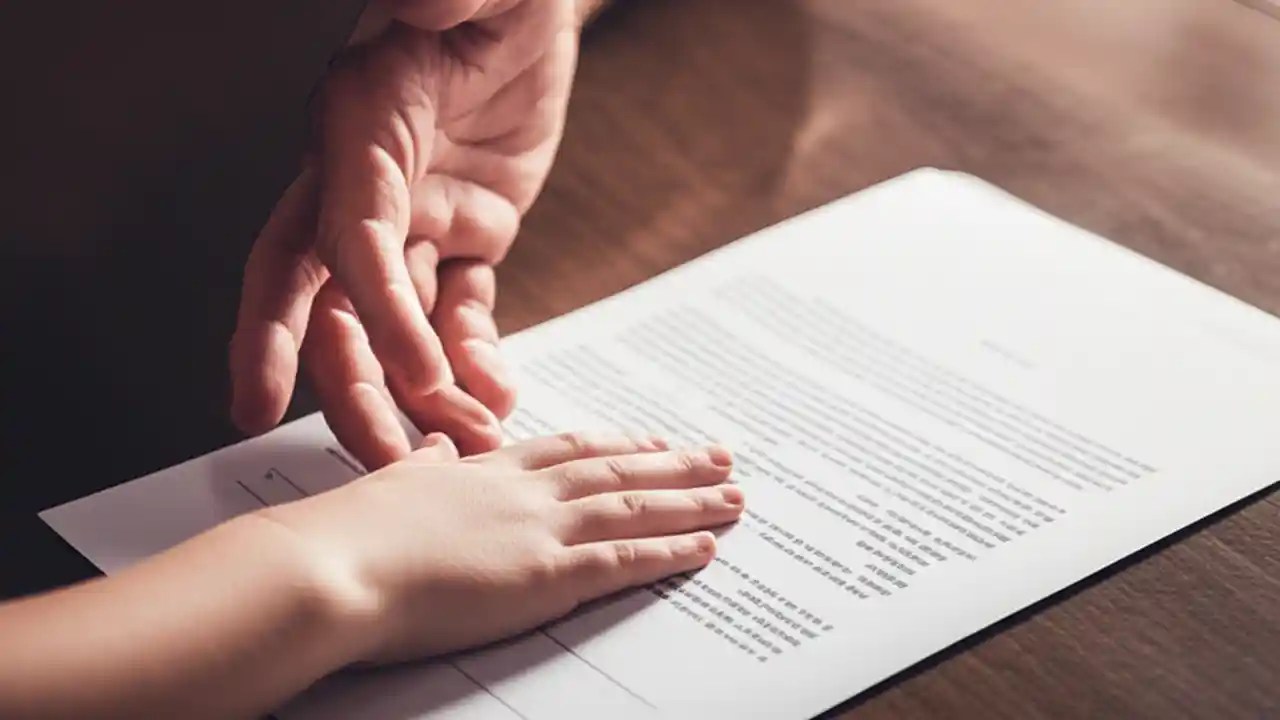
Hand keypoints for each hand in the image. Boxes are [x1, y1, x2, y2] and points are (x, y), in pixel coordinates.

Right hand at [229, 0, 579, 466]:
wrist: (529, 6)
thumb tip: (422, 4)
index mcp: (356, 124)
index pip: (344, 236)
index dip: (367, 309)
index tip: (405, 374)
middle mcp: (368, 181)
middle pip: (340, 304)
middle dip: (358, 388)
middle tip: (392, 463)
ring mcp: (414, 215)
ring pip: (397, 326)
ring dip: (424, 395)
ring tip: (470, 451)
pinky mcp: (462, 230)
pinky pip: (460, 308)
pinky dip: (475, 358)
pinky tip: (497, 400)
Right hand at [264, 432, 742, 662]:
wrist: (332, 566)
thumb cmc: (347, 533)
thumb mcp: (390, 485)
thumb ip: (423, 468)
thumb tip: (435, 450)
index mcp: (485, 470)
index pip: (568, 449)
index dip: (618, 444)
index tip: (652, 440)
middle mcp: (524, 491)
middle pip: (617, 469)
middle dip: (673, 463)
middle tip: (720, 456)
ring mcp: (539, 529)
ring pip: (634, 507)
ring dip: (691, 501)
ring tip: (736, 495)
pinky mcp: (546, 574)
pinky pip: (625, 560)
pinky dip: (670, 551)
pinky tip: (706, 546)